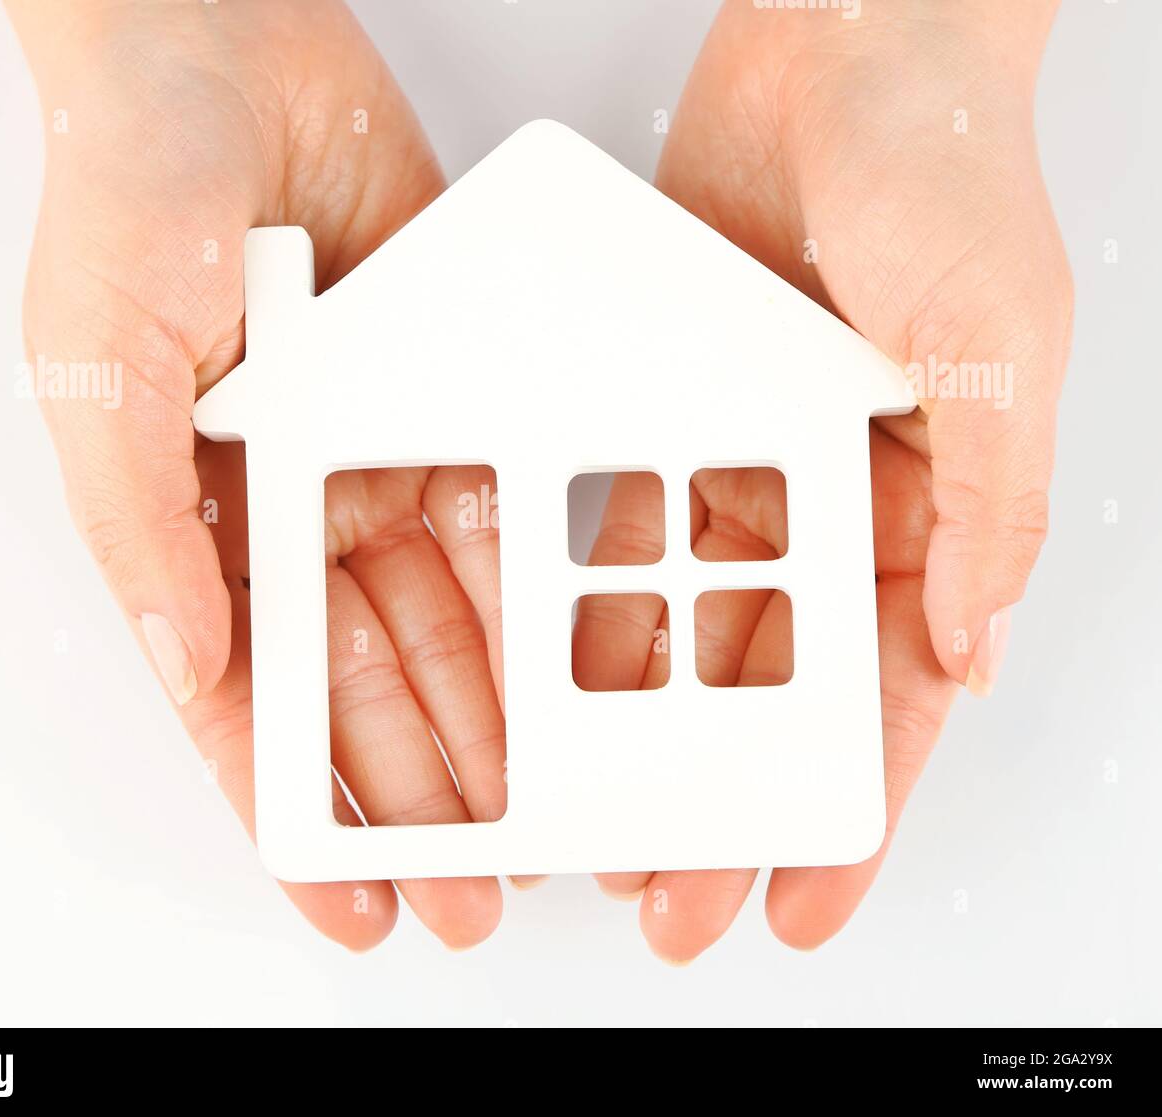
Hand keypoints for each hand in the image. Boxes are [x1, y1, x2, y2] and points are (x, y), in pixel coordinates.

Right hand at [8, 0, 512, 949]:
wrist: (221, 49)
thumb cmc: (129, 189)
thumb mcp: (95, 368)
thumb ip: (140, 525)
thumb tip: (182, 661)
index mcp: (192, 521)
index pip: (247, 703)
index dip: (294, 811)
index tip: (343, 901)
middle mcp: (286, 507)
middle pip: (357, 687)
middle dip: (408, 800)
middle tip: (462, 895)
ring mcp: (369, 459)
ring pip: (435, 630)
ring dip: (475, 733)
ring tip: (521, 829)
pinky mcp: (442, 405)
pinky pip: (492, 527)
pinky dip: (518, 615)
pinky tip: (551, 695)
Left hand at [589, 0, 1072, 960]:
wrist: (843, 49)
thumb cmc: (944, 173)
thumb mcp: (999, 347)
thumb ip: (987, 507)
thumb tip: (965, 651)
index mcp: (932, 511)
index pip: (888, 698)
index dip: (846, 809)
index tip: (799, 898)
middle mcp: (839, 505)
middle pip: (778, 691)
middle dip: (729, 803)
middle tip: (677, 901)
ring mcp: (753, 465)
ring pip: (694, 633)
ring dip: (653, 732)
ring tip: (606, 826)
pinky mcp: (677, 415)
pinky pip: (628, 534)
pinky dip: (598, 614)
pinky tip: (561, 688)